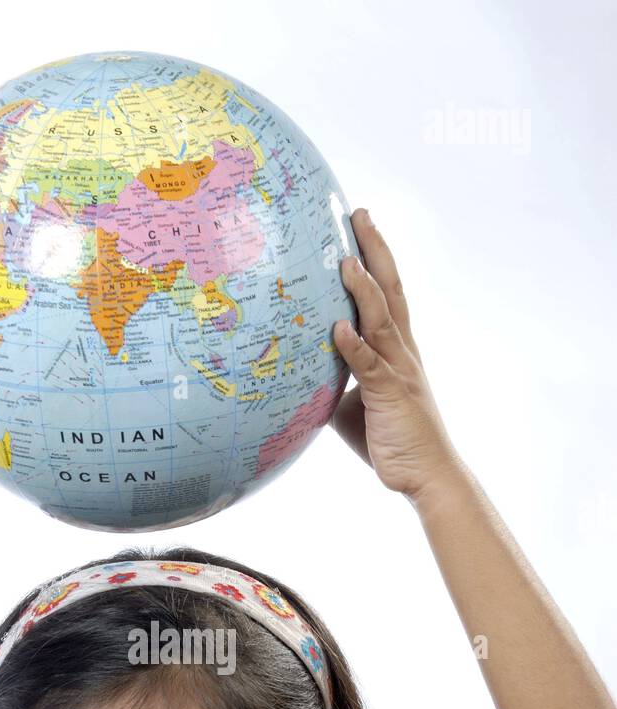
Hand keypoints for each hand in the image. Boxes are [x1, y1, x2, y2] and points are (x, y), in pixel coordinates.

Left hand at [330, 208, 460, 499]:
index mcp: (397, 349)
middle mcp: (402, 351)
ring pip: (382, 320)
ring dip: (364, 289)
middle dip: (375, 249)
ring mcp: (399, 371)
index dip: (375, 257)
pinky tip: (338, 330)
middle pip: (391, 289)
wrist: (427, 475)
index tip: (359, 225)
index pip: (388, 292)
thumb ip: (335, 383)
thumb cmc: (391, 441)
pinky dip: (354, 347)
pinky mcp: (391, 396)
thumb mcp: (355, 406)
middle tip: (359, 214)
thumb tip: (301, 376)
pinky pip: (371, 367)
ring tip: (346, 261)